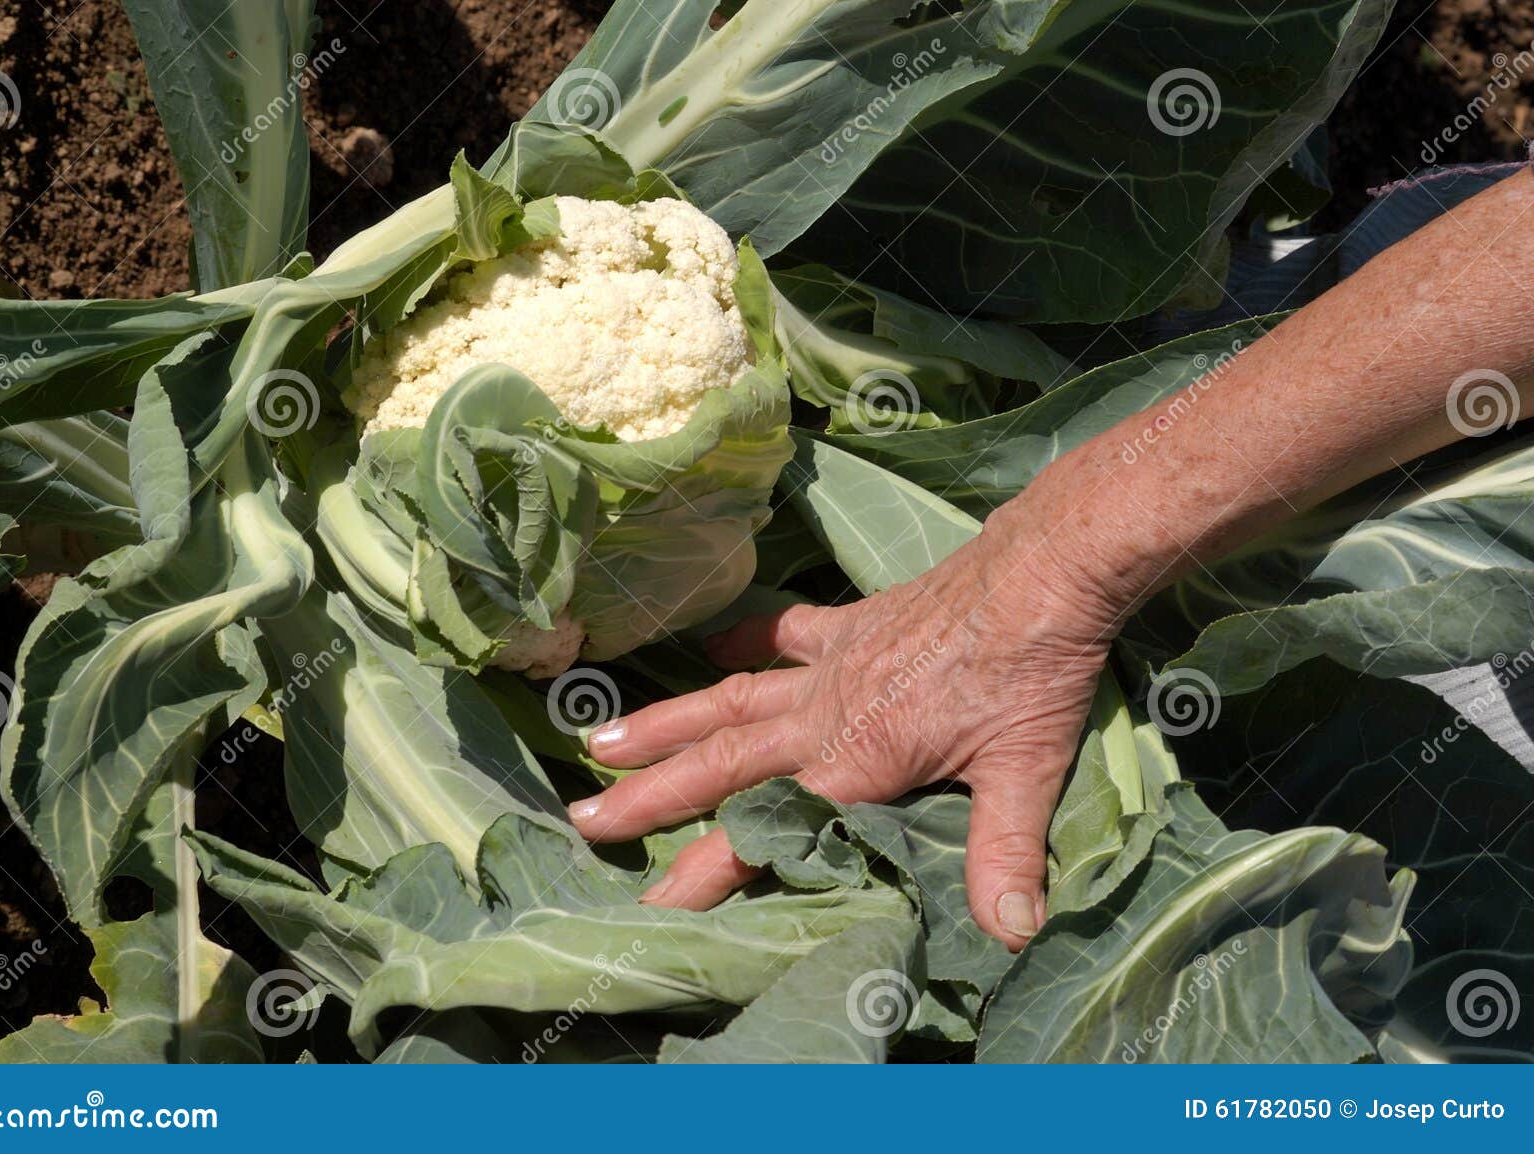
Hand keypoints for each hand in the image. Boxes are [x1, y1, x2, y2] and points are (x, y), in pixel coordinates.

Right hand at [567, 504, 1122, 948]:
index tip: (646, 908)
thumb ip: (1004, 856)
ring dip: (666, 723)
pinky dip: (746, 638)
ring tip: (603, 739)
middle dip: (648, 796)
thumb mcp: (1024, 772)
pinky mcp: (851, 624)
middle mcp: (824, 714)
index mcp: (854, 762)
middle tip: (583, 816)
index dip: (699, 875)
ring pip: (729, 698)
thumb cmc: (1032, 673)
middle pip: (718, 762)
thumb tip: (1014, 934)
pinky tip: (714, 643)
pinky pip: (784, 634)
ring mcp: (831, 664)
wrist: (1041, 571)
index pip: (757, 832)